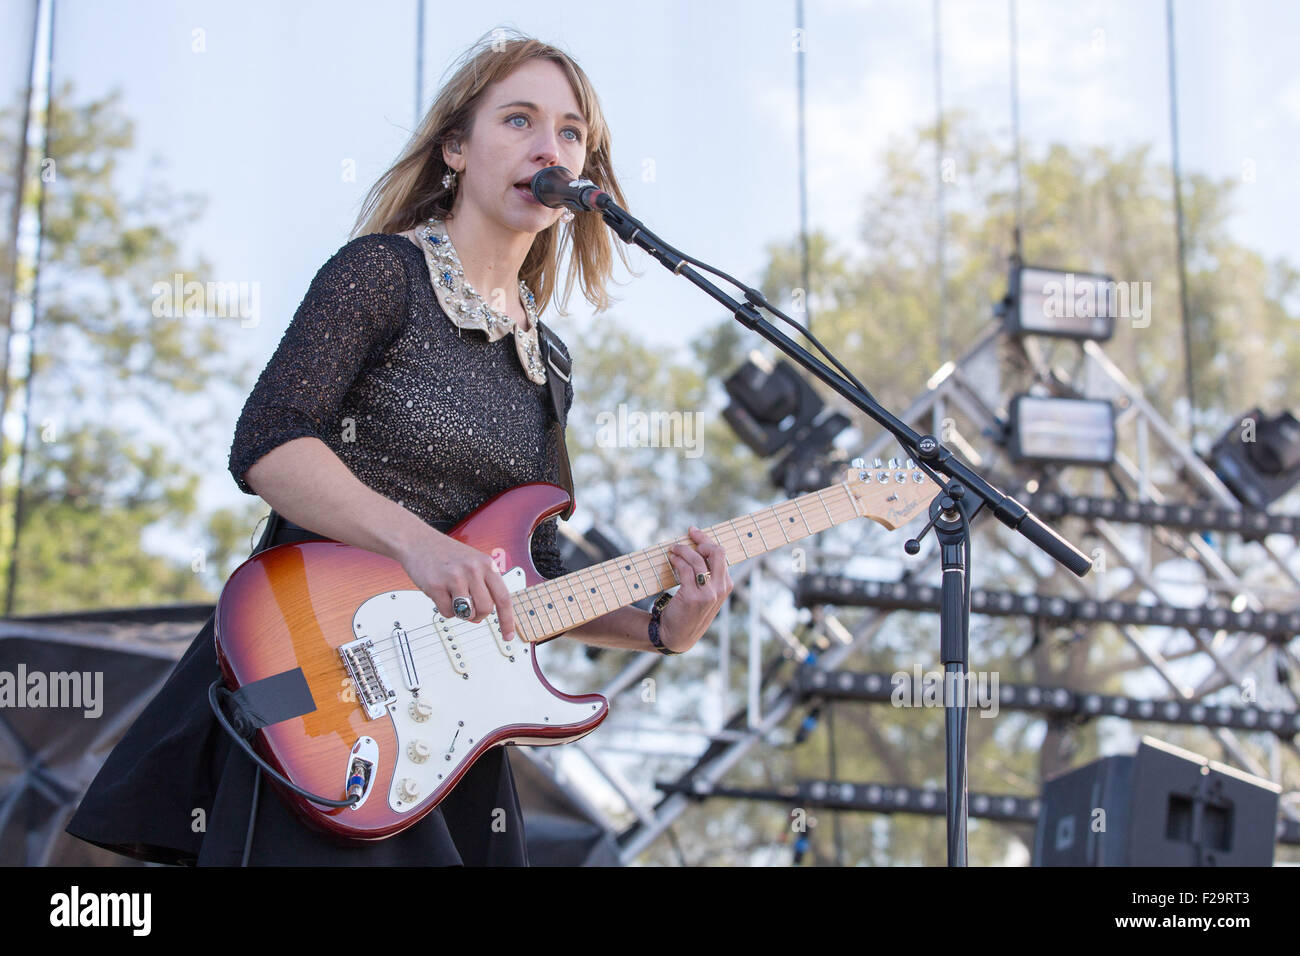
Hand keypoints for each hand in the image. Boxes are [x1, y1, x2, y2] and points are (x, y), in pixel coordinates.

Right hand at [397, 526, 517, 641]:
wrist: (417, 541)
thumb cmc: (446, 555)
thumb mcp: (473, 563)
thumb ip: (483, 587)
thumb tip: (480, 617)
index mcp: (486, 564)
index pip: (503, 597)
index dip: (507, 620)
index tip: (508, 636)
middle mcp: (473, 569)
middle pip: (486, 609)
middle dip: (478, 615)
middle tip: (469, 609)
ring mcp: (455, 577)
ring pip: (468, 613)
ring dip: (461, 613)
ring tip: (453, 597)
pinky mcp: (436, 585)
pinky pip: (448, 613)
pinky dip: (445, 609)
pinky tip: (440, 594)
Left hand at [660, 526, 733, 652]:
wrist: (677, 636)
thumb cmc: (689, 612)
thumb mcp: (705, 595)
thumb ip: (708, 576)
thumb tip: (697, 548)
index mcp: (726, 585)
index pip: (721, 554)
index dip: (707, 540)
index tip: (694, 532)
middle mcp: (720, 589)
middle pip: (716, 552)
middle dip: (700, 539)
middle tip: (687, 535)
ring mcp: (707, 593)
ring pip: (697, 559)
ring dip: (683, 550)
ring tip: (673, 549)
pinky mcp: (692, 597)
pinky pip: (685, 570)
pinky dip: (677, 560)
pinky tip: (671, 559)